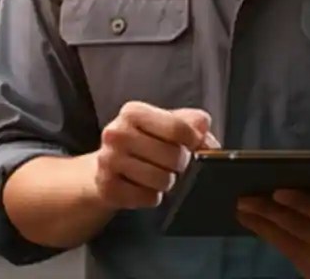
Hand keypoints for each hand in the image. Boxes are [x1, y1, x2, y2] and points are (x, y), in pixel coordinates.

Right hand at [89, 101, 219, 209]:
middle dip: (181, 165)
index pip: (178, 128)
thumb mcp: (166, 124)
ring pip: (162, 180)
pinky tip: (143, 187)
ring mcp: (108, 161)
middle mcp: (116, 133)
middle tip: (173, 164)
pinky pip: (148, 198)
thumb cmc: (143, 143)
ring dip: (167, 182)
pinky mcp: (107, 188)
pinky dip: (152, 197)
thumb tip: (203, 128)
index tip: (195, 145)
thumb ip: (191, 123)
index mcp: (133, 112)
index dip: (195, 141)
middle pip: (173, 156)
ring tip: (157, 175)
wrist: (107, 167)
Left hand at [236, 188, 309, 278]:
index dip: (301, 202)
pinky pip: (289, 255)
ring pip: (288, 244)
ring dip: (262, 227)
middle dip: (268, 212)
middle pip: (297, 229)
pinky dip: (271, 238)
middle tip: (244, 198)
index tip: (279, 191)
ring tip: (241, 210)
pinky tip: (256, 225)